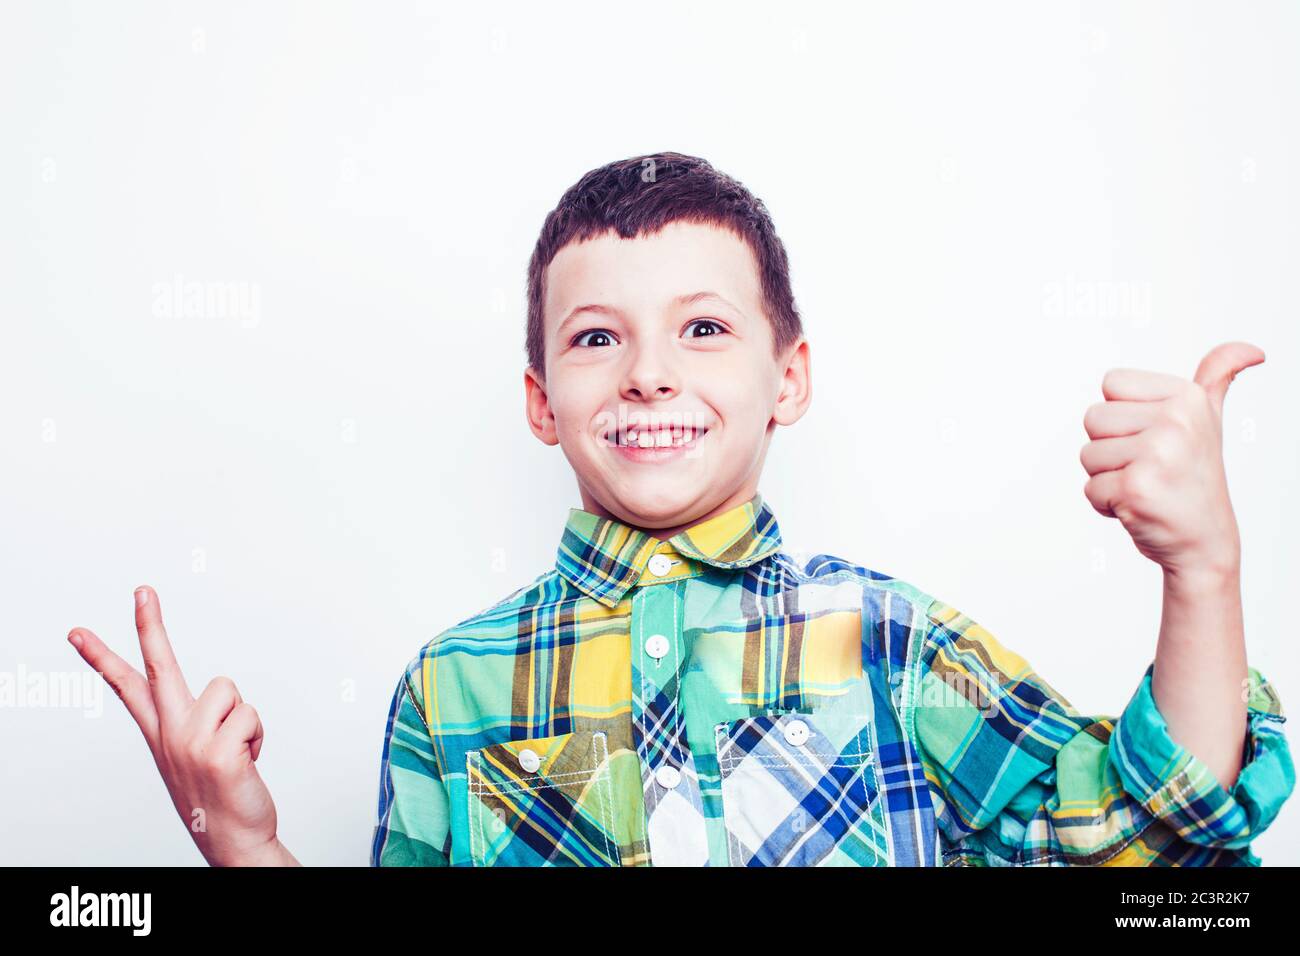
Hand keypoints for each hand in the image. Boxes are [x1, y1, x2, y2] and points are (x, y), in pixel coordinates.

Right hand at [67, 586, 293, 865]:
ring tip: (238, 748)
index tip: (79, 631)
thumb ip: (196, 722)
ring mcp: (192, 742)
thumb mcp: (194, 757)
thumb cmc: (220, 795)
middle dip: (150, 624)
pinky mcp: (219, 751)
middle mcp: (171, 734)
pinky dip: (258, 735)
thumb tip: (220, 694)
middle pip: (160, 666)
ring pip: (228, 690)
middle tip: (142, 589)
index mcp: (162, 734)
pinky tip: (248, 760)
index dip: (103, 657)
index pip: (128, 687)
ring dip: (242, 717)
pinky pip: (250, 714)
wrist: (235, 838)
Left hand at [1079, 341, 1261, 577]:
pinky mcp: (1136, 488)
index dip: (1122, 415)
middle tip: (1147, 467)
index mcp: (1187, 397)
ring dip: (1107, 477)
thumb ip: (1217, 377)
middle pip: (1093, 418)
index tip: (1153, 436)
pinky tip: (1139, 507)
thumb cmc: (1196, 476)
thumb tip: (1252, 350)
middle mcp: (1176, 421)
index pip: (1111, 384)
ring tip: (1145, 486)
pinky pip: (1090, 489)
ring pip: (1088, 455)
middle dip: (1110, 448)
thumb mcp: (1209, 420)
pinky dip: (1106, 505)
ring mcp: (1156, 455)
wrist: (1205, 541)